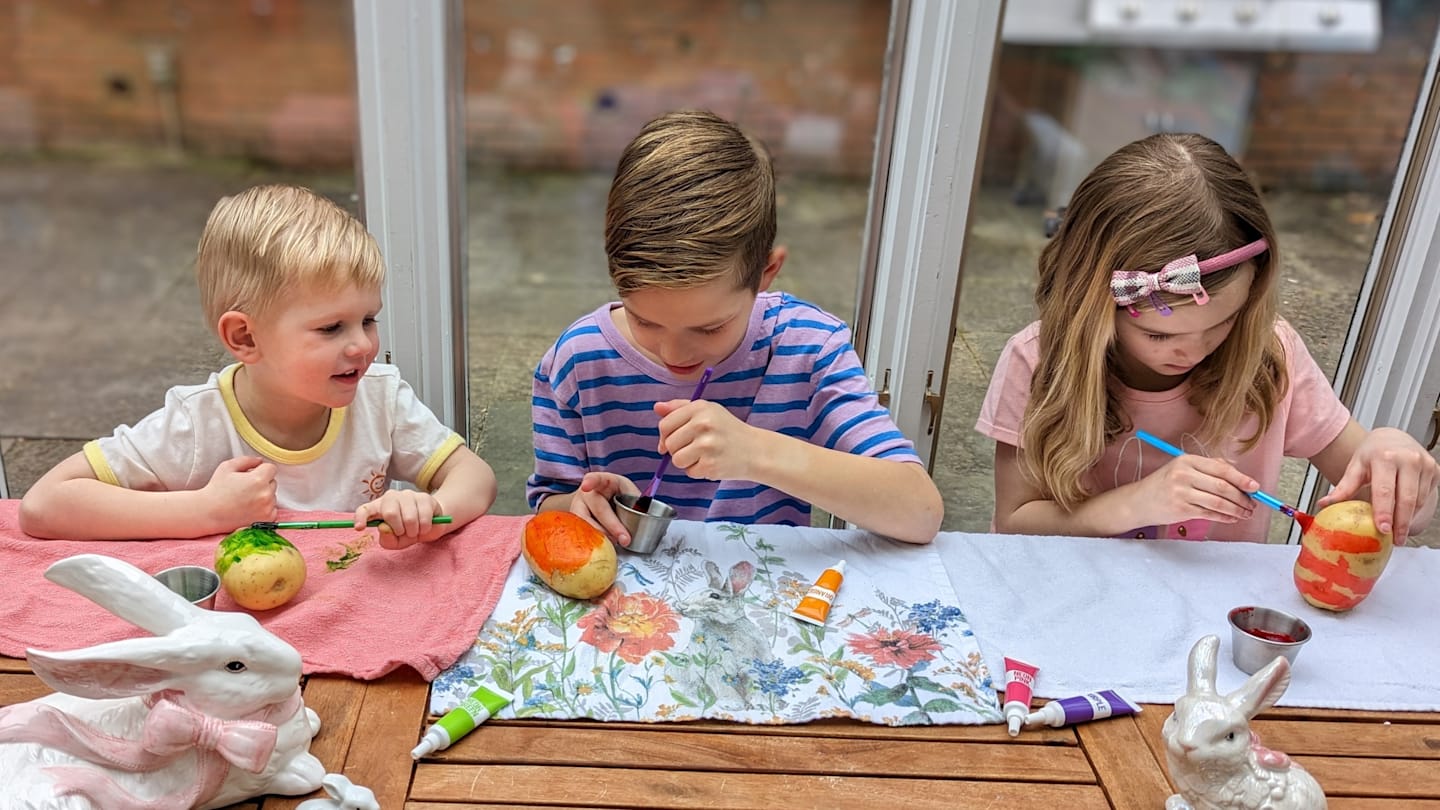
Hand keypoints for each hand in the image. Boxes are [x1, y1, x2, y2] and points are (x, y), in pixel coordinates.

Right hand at [204, 456, 277, 528]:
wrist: (208, 513)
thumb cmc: (216, 489)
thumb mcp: (227, 467)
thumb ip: (247, 460)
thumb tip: (260, 461)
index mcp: (258, 479)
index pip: (271, 468)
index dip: (261, 470)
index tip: (252, 474)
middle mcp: (266, 494)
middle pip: (273, 482)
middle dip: (262, 482)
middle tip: (245, 488)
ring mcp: (267, 508)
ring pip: (273, 496)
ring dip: (264, 495)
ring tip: (245, 499)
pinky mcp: (267, 519)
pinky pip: (273, 509)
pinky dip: (265, 508)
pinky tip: (250, 508)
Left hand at [356, 489, 447, 549]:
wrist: (432, 524)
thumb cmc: (409, 532)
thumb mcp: (396, 542)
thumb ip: (388, 540)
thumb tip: (384, 529)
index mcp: (379, 508)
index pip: (365, 509)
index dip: (360, 517)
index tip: (359, 528)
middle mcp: (391, 497)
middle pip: (390, 513)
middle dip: (399, 529)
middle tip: (405, 533)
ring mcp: (408, 495)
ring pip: (409, 518)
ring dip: (414, 531)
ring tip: (415, 530)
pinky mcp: (424, 497)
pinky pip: (424, 517)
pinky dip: (425, 528)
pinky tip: (425, 526)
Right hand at [570, 472, 639, 546]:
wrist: (603, 504)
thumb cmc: (617, 496)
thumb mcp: (628, 492)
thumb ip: (635, 501)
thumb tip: (643, 515)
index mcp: (601, 482)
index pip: (595, 479)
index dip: (591, 482)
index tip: (586, 486)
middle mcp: (586, 494)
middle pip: (598, 509)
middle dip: (613, 525)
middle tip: (625, 539)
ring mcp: (578, 509)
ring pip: (587, 524)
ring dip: (603, 536)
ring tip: (616, 543)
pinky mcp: (575, 525)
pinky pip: (584, 534)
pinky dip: (595, 542)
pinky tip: (604, 546)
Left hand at [654, 399, 760, 482]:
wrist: (755, 450)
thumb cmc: (727, 430)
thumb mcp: (707, 411)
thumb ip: (680, 408)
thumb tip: (657, 407)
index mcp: (700, 408)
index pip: (665, 424)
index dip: (665, 436)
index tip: (673, 441)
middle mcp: (703, 424)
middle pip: (670, 444)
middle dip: (677, 450)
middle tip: (695, 447)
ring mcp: (707, 445)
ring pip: (677, 460)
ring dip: (687, 462)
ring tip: (703, 455)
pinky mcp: (711, 465)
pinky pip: (689, 472)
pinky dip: (698, 471)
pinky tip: (712, 463)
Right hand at [1130, 454, 1257, 527]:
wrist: (1138, 501)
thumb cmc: (1164, 484)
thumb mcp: (1183, 468)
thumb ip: (1209, 467)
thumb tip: (1238, 474)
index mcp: (1187, 460)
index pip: (1221, 469)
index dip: (1242, 479)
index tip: (1255, 487)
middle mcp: (1184, 474)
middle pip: (1223, 487)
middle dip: (1242, 497)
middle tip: (1252, 504)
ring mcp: (1181, 493)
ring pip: (1219, 502)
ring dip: (1237, 509)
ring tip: (1245, 513)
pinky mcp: (1181, 509)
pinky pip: (1210, 514)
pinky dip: (1225, 517)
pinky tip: (1232, 518)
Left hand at [1319, 427, 1439, 540]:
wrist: (1392, 437)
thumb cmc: (1373, 453)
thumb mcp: (1355, 467)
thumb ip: (1343, 487)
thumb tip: (1323, 504)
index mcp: (1385, 457)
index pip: (1385, 490)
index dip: (1385, 511)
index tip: (1383, 529)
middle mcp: (1408, 459)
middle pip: (1406, 499)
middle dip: (1401, 522)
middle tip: (1395, 539)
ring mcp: (1425, 464)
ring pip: (1419, 500)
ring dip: (1409, 518)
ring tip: (1398, 531)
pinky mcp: (1435, 470)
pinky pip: (1427, 496)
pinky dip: (1416, 509)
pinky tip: (1406, 516)